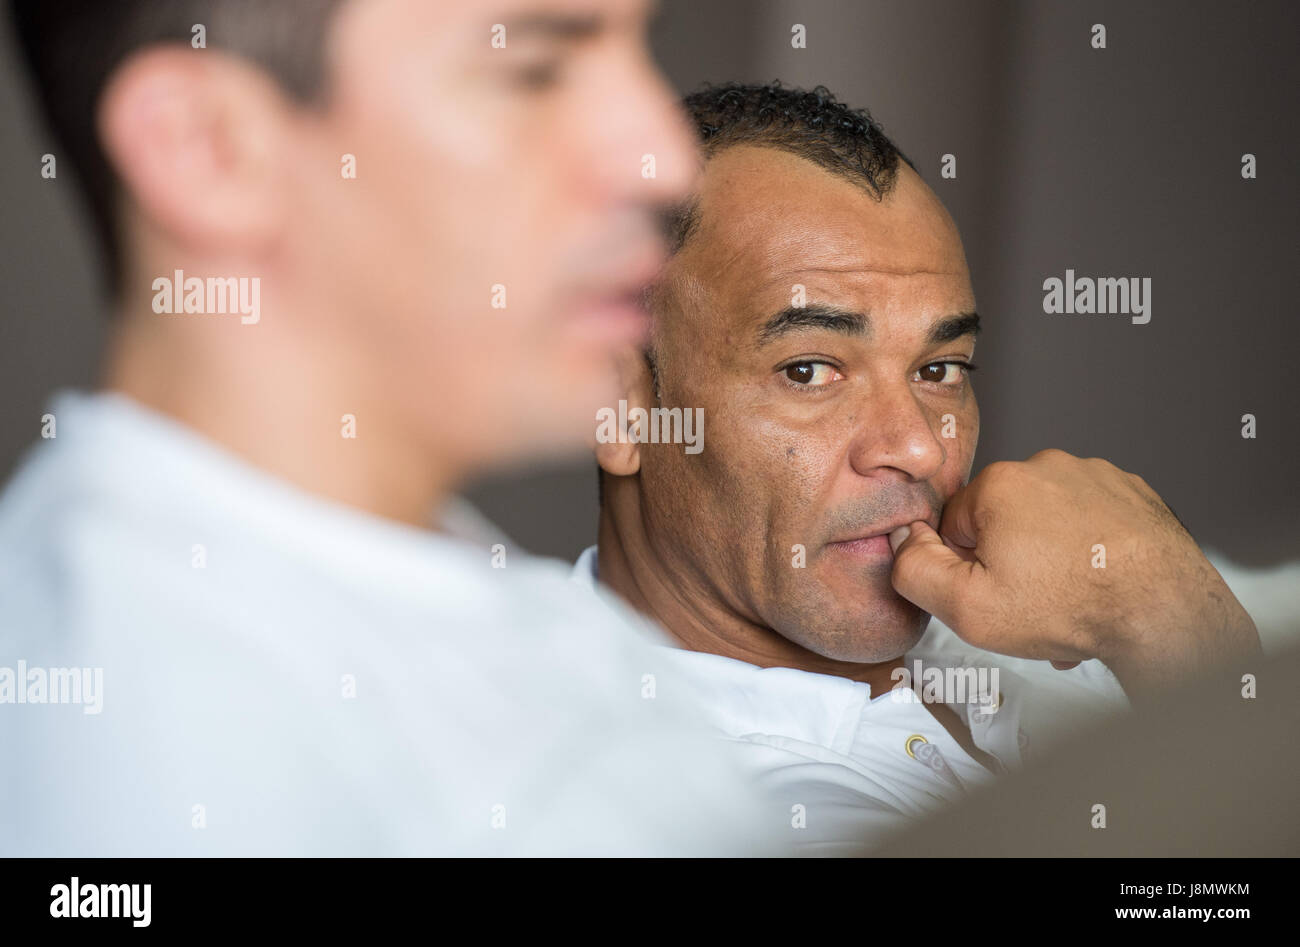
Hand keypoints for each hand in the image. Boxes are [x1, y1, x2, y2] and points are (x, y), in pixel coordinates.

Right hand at [888, 449, 1259, 698]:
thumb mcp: (966, 607)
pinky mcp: (1131, 493)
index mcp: (999, 484)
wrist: (1164, 612)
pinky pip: (1090, 520)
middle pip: (1002, 520)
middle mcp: (1047, 467)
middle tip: (1031, 604)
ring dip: (1049, 559)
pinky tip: (1097, 584)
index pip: (954, 524)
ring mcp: (1094, 476)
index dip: (965, 567)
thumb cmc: (1071, 606)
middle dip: (1010, 562)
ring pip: (1048, 522)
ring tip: (1068, 601)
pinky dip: (1087, 550)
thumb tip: (900, 542)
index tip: (991, 591)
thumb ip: (914, 571)